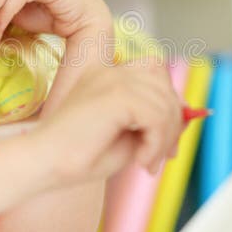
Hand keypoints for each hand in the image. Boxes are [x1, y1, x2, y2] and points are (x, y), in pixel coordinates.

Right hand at [29, 57, 185, 186]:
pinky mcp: (116, 94)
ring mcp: (112, 78)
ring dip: (164, 139)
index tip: (166, 140)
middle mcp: (110, 69)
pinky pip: (156, 116)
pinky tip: (139, 161)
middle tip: (162, 156)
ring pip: (165, 103)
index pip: (154, 68)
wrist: (44, 163)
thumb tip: (187, 117)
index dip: (169, 100)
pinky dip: (156, 144)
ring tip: (146, 162)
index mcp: (106, 73)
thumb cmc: (78, 156)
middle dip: (173, 122)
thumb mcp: (125, 135)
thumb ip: (152, 121)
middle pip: (164, 84)